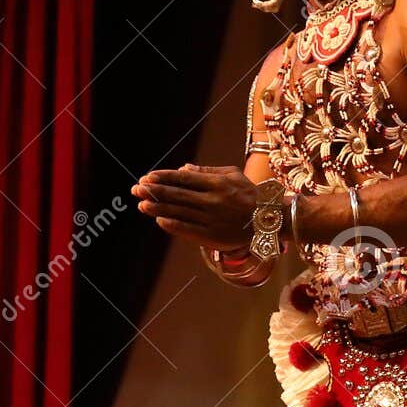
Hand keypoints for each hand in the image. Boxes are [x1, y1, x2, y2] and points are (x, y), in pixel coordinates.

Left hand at [131, 163, 259, 247]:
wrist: (270, 220)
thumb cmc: (250, 195)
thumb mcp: (232, 175)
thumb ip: (206, 172)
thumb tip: (182, 169)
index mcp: (217, 183)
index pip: (184, 179)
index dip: (163, 178)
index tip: (147, 177)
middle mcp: (213, 200)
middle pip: (178, 195)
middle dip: (155, 191)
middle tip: (136, 189)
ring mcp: (212, 219)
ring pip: (180, 212)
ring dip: (158, 208)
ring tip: (142, 204)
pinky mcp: (213, 236)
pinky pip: (188, 230)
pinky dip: (173, 225)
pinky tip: (159, 220)